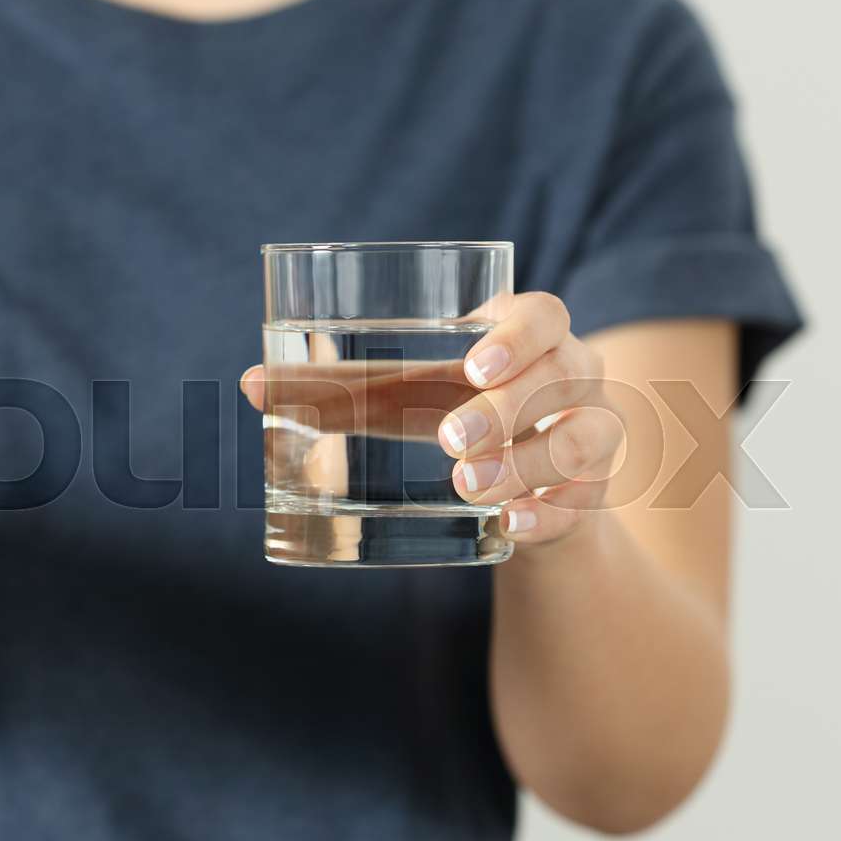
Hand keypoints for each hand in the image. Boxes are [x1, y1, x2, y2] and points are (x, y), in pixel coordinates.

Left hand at [239, 292, 619, 547]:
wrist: (515, 490)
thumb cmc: (450, 418)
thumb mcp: (398, 401)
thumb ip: (332, 392)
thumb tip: (247, 385)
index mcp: (527, 336)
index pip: (543, 314)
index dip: (516, 335)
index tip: (471, 365)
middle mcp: (573, 376)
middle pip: (562, 375)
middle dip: (506, 409)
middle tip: (450, 441)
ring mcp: (591, 434)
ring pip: (581, 439)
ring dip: (524, 464)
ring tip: (468, 488)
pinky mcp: (592, 494)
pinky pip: (585, 502)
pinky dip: (548, 515)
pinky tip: (512, 526)